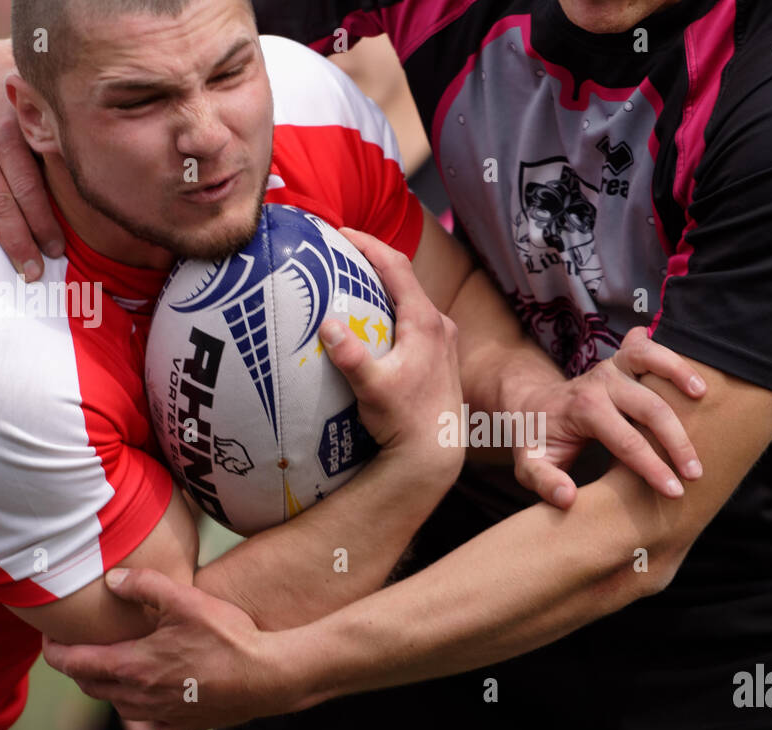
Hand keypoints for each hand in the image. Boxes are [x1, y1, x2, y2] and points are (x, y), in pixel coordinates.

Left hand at [43, 568, 293, 729]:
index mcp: (132, 667)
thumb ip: (144, 585)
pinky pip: (151, 722)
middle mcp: (138, 698)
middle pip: (90, 686)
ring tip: (120, 663)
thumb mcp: (186, 600)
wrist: (269, 676)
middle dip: (79, 666)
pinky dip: (146, 707)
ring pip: (118, 705)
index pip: (73, 664)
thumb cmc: (229, 637)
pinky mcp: (182, 727)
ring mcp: (160, 716)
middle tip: (83, 645)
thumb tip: (111, 579)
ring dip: (111, 685)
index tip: (50, 637)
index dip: (54, 651)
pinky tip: (160, 690)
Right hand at [318, 227, 464, 483]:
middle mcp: (440, 325)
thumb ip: (352, 357)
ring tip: (349, 282)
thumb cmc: (405, 422)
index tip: (339, 232)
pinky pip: (412, 321)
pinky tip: (369, 323)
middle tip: (339, 253)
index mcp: (426, 322)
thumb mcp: (373, 389)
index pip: (396, 266)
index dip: (368, 243)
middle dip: (372, 261)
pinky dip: (389, 310)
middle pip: (403, 279)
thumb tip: (328, 325)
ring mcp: (443, 342)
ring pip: (409, 300)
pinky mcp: (439, 358)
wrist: (434, 455)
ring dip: (382, 287)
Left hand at [506, 326, 706, 507]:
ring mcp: (612, 367)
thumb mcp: (528, 466)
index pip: (626, 441)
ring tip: (705, 399)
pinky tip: (693, 375)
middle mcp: (599, 383)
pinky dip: (672, 357)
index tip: (674, 492)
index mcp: (582, 409)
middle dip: (677, 441)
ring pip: (653, 363)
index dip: (652, 468)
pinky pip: (649, 350)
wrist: (530, 404)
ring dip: (681, 377)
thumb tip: (569, 499)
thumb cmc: (535, 440)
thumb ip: (544, 483)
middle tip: (696, 473)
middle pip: (650, 408)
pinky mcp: (621, 361)